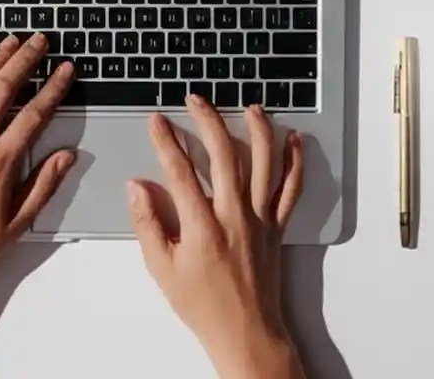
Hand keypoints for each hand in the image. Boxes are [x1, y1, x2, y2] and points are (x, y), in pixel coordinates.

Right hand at [127, 95, 304, 378]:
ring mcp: (260, 220)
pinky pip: (290, 189)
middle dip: (208, 122)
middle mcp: (235, 217)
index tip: (156, 121)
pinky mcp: (277, 227)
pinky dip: (295, 162)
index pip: (181, 172)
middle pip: (225, 156)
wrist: (245, 332)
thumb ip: (148, 223)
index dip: (166, 142)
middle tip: (196, 101)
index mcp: (202, 228)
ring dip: (258, 131)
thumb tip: (137, 187)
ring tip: (250, 107)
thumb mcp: (161, 268)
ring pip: (264, 164)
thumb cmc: (202, 304)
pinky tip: (294, 140)